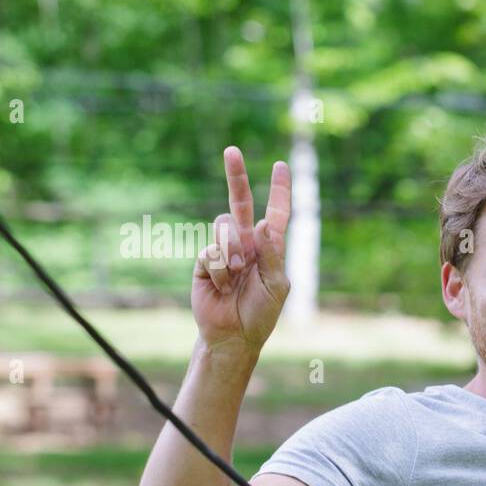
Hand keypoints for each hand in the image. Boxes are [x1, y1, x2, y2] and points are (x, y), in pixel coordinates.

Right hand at [193, 146, 291, 356]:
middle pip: (241, 203)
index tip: (281, 165)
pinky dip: (219, 271)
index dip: (279, 190)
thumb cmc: (261, 312)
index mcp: (268, 247)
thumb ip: (272, 254)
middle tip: (231, 150)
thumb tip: (265, 223)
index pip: (276, 212)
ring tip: (235, 276)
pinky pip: (210, 252)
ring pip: (224, 227)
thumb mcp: (277, 284)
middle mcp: (245, 243)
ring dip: (231, 251)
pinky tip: (221, 287)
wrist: (234, 335)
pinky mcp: (203, 262)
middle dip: (236, 176)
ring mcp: (223, 251)